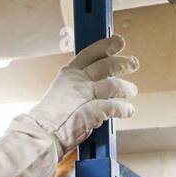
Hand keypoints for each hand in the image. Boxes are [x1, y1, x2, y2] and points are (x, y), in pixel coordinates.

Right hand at [28, 35, 138, 156]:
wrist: (42, 134)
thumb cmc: (49, 121)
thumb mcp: (61, 94)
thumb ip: (77, 88)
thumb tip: (95, 88)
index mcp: (69, 74)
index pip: (90, 53)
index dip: (106, 45)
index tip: (117, 42)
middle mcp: (78, 80)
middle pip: (106, 65)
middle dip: (123, 62)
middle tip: (133, 63)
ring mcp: (85, 94)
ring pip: (113, 85)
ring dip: (126, 88)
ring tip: (132, 90)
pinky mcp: (93, 110)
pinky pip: (115, 106)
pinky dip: (124, 109)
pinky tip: (129, 111)